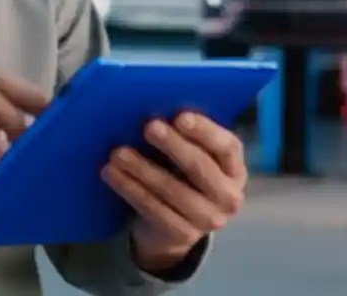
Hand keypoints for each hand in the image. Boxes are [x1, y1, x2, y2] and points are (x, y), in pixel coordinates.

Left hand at [101, 112, 246, 272]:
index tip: (180, 116)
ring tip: (118, 152)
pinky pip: (153, 209)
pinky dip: (130, 189)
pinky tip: (112, 174)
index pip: (227, 146)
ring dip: (142, 169)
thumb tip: (155, 109)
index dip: (205, 131)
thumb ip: (184, 137)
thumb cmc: (183, 176)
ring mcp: (209, 220)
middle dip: (173, 145)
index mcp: (234, 168)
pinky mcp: (184, 235)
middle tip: (148, 127)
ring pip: (173, 190)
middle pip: (199, 167)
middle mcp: (229, 196)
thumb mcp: (191, 156)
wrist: (174, 225)